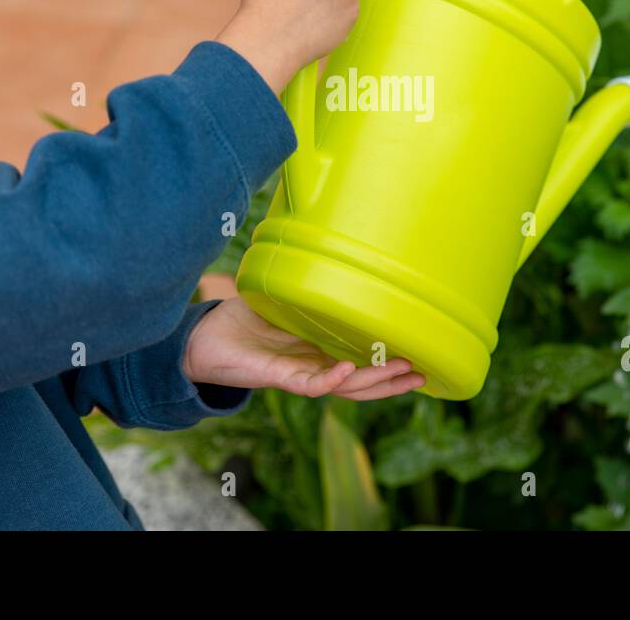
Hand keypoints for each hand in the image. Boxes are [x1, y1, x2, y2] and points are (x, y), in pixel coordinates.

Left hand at [183, 296, 425, 400]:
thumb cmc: (243, 316)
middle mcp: (315, 366)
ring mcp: (299, 374)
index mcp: (321, 350)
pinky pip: (311, 383)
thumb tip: (335, 241)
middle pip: (363, 382)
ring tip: (406, 371)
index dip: (391, 362)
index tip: (423, 354)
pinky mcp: (278, 377)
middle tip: (428, 371)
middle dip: (396, 379)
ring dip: (376, 381)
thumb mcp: (285, 293)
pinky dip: (332, 378)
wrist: (202, 338)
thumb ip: (310, 279)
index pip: (363, 362)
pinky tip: (349, 368)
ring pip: (346, 388)